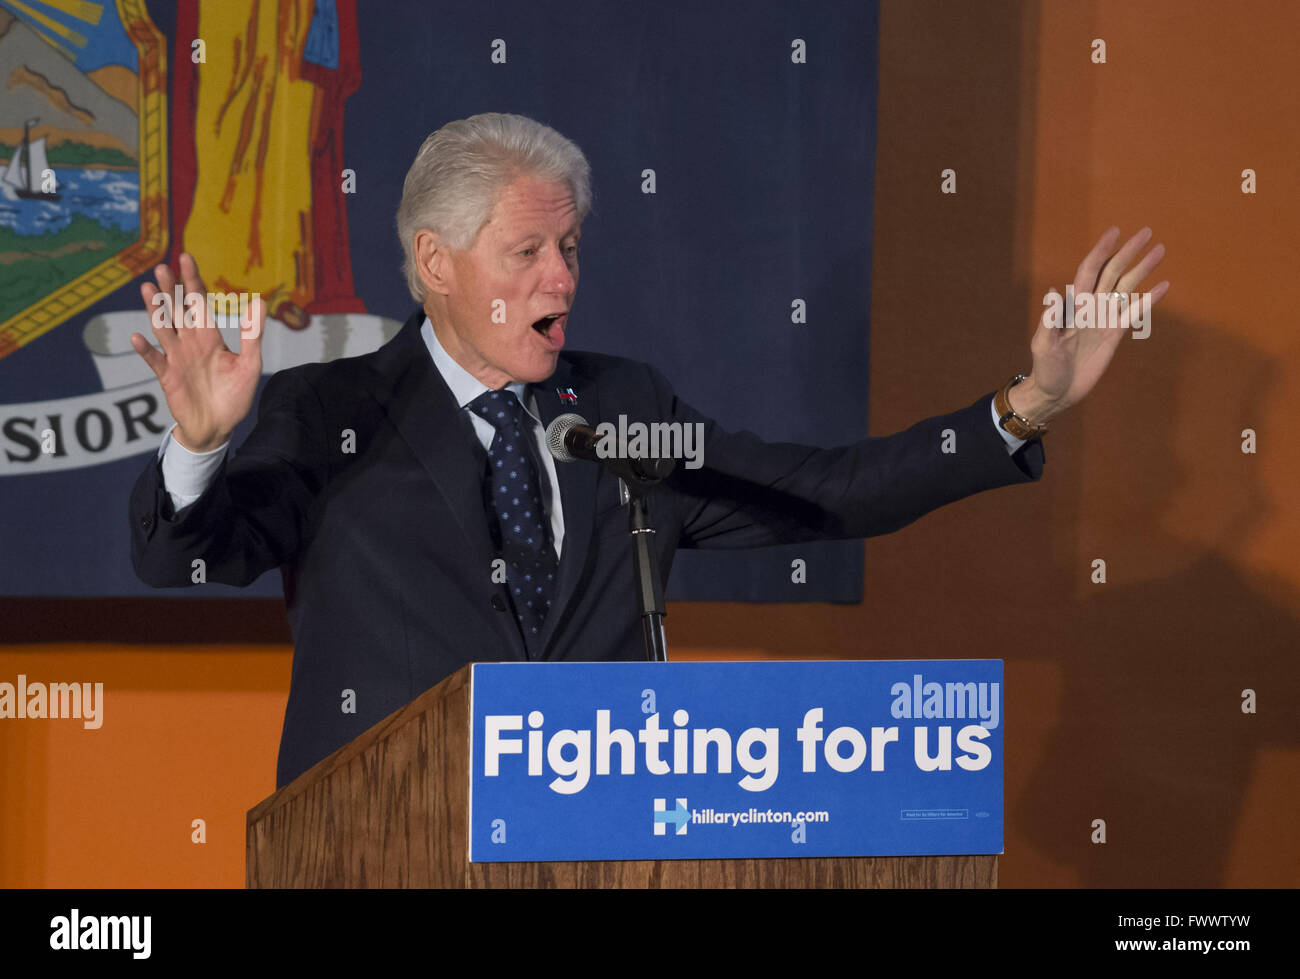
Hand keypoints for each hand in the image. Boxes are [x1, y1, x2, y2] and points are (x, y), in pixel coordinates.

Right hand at [129, 253, 264, 451]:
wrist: (219, 427)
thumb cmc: (235, 395)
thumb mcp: (250, 365)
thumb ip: (252, 335)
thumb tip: (259, 302)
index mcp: (210, 337)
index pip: (199, 302)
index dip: (192, 281)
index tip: (185, 257)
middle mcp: (190, 343)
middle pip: (177, 310)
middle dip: (169, 289)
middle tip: (161, 267)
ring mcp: (176, 358)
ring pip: (162, 328)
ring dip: (154, 310)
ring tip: (146, 289)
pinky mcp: (168, 377)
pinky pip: (154, 361)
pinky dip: (146, 350)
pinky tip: (138, 338)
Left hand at [1009, 226, 1168, 423]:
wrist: (1056, 391)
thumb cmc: (1045, 368)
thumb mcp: (1043, 345)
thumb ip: (1050, 320)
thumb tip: (1055, 291)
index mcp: (1073, 306)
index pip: (1089, 270)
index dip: (1101, 251)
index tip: (1115, 231)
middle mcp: (1090, 307)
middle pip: (1113, 273)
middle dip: (1128, 252)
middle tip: (1146, 232)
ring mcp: (1104, 319)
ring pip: (1127, 287)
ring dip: (1142, 269)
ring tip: (1160, 250)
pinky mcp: (1114, 334)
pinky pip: (1133, 313)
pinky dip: (1148, 299)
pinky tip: (1163, 286)